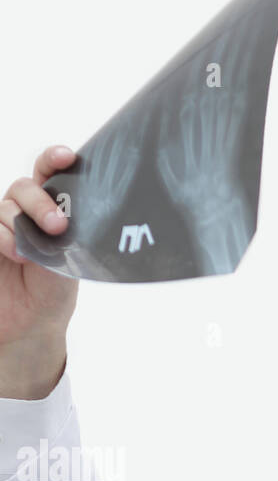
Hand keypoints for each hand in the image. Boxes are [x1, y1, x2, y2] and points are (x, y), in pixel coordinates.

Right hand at [0, 145, 78, 348]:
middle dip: (39, 203)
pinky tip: (13, 253)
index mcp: (47, 209)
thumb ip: (64, 234)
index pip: (47, 174)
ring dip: (16, 228)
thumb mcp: (68, 261)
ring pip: (2, 208)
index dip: (54, 160)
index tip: (67, 157)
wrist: (31, 323)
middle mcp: (20, 210)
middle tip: (57, 226)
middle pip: (22, 188)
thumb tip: (63, 218)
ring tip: (27, 255)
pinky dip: (1, 236)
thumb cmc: (53, 291)